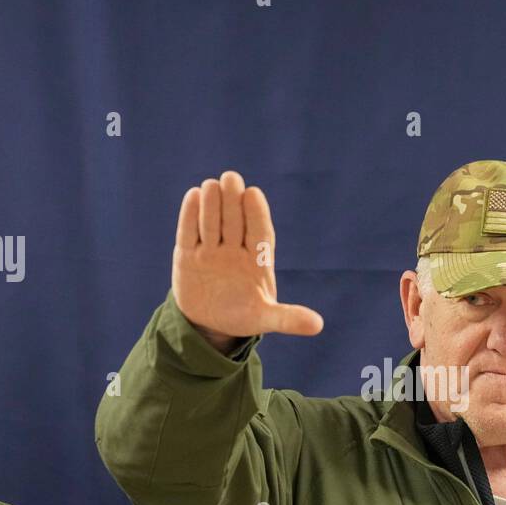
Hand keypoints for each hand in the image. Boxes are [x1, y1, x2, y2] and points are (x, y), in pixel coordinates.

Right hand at [171, 171, 323, 342]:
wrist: (209, 324)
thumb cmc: (243, 315)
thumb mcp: (265, 319)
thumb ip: (288, 319)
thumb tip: (318, 326)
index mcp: (256, 260)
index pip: (259, 232)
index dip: (256, 214)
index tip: (253, 194)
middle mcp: (234, 250)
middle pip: (234, 221)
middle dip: (232, 201)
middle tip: (231, 178)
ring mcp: (210, 250)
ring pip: (211, 222)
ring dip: (212, 204)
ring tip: (211, 185)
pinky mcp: (187, 254)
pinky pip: (188, 232)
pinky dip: (190, 215)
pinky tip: (193, 195)